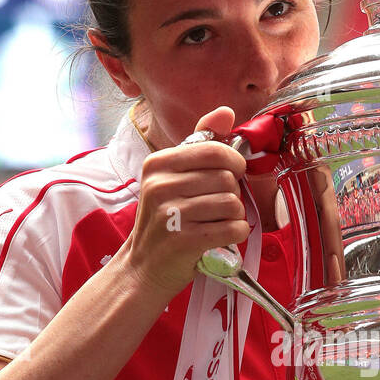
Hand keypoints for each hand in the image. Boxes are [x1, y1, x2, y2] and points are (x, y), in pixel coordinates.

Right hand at [122, 105, 249, 297]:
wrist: (143, 267)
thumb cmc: (165, 221)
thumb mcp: (173, 178)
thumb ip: (200, 144)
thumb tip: (225, 112)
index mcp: (158, 164)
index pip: (214, 150)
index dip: (233, 163)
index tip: (231, 175)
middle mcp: (160, 185)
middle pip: (227, 178)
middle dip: (232, 195)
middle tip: (219, 208)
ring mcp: (170, 213)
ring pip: (232, 204)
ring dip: (234, 217)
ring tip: (218, 223)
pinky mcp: (183, 240)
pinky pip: (232, 228)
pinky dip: (236, 234)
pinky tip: (223, 237)